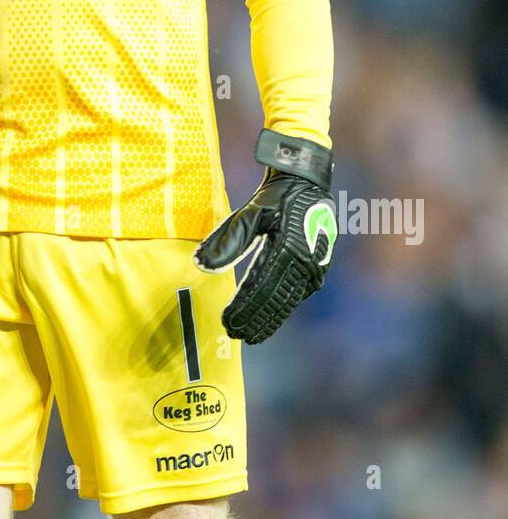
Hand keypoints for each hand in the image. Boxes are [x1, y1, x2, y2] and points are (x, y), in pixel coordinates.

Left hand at [193, 128, 337, 344]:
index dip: (244, 310)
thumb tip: (200, 265)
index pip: (259, 289)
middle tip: (236, 335)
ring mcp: (314, 266)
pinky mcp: (317, 267)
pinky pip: (298, 293)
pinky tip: (271, 317)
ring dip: (270, 319)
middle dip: (255, 320)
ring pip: (288, 301)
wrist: (307, 183)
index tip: (227, 325)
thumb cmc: (275, 196)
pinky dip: (283, 307)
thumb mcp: (249, 213)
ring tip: (252, 334)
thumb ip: (227, 241)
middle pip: (275, 301)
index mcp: (287, 249)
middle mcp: (304, 262)